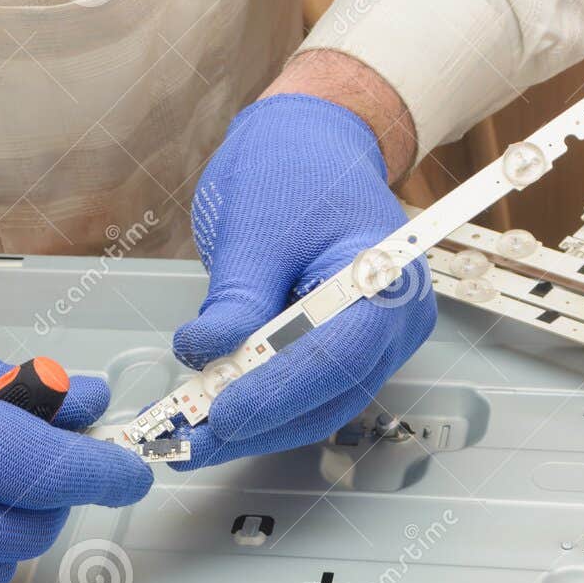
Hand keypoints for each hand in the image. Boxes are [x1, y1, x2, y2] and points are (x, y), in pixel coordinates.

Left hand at [172, 67, 434, 466]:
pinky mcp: (345, 349)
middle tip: (188, 440)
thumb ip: (236, 297)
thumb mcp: (256, 226)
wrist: (315, 142)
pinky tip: (214, 408)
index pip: (339, 355)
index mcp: (385, 277)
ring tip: (190, 434)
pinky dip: (261, 404)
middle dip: (257, 423)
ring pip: (318, 405)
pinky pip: (308, 391)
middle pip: (330, 395)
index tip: (220, 413)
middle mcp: (395, 320)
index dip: (278, 392)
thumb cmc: (297, 166)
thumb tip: (204, 354)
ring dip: (254, 424)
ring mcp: (376, 340)